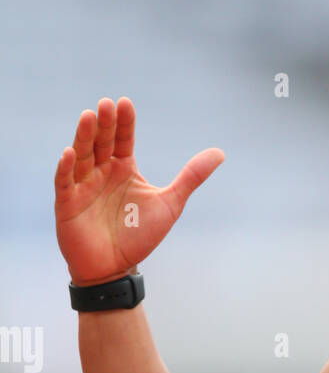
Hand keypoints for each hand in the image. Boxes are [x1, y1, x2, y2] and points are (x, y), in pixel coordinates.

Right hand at [54, 96, 223, 284]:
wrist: (115, 269)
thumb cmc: (139, 236)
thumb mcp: (170, 204)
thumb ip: (191, 177)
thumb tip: (220, 153)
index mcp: (123, 168)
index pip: (123, 139)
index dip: (124, 123)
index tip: (125, 103)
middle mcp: (101, 172)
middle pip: (101, 142)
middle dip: (103, 124)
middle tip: (106, 105)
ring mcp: (82, 186)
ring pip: (82, 156)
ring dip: (84, 137)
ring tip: (88, 117)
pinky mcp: (67, 204)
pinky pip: (64, 182)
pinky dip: (66, 168)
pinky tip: (69, 153)